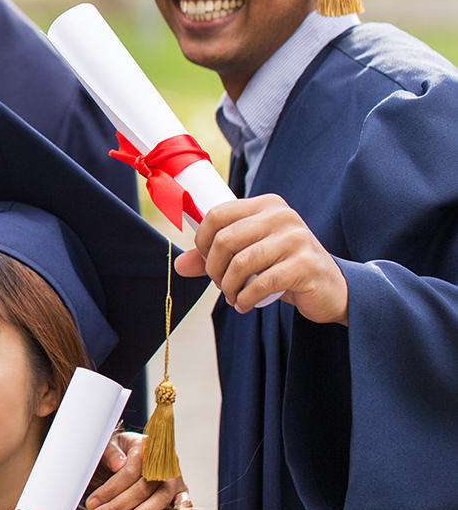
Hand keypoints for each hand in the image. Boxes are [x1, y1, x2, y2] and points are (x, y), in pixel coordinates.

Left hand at [85, 431, 191, 509]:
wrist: (129, 453)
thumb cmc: (117, 452)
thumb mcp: (108, 445)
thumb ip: (111, 452)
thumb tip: (119, 464)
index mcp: (144, 446)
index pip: (130, 471)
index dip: (111, 489)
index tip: (92, 503)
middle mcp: (163, 462)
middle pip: (143, 487)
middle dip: (118, 506)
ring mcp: (174, 477)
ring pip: (161, 498)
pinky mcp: (181, 491)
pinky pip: (184, 503)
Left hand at [176, 195, 348, 323]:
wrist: (331, 288)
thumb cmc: (284, 268)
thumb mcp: (250, 256)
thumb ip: (215, 257)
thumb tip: (179, 265)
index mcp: (266, 205)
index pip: (217, 214)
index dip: (202, 242)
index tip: (206, 261)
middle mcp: (282, 216)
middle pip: (225, 239)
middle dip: (214, 269)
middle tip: (221, 285)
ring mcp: (297, 238)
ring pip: (242, 262)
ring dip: (229, 286)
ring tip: (233, 297)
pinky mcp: (307, 264)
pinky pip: (262, 282)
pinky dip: (245, 298)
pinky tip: (244, 304)